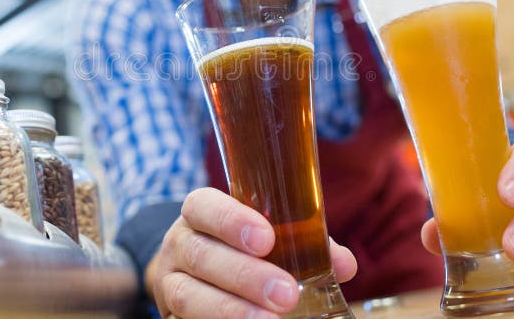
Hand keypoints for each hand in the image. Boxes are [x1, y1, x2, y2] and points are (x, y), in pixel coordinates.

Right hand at [146, 187, 357, 318]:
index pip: (204, 206)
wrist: (194, 275)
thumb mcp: (265, 236)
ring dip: (230, 310)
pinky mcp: (168, 315)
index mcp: (200, 213)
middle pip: (201, 255)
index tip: (266, 239)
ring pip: (188, 295)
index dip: (230, 220)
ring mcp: (169, 282)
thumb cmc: (239, 248)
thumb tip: (345, 264)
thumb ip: (302, 242)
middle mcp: (178, 244)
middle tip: (286, 293)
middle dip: (244, 275)